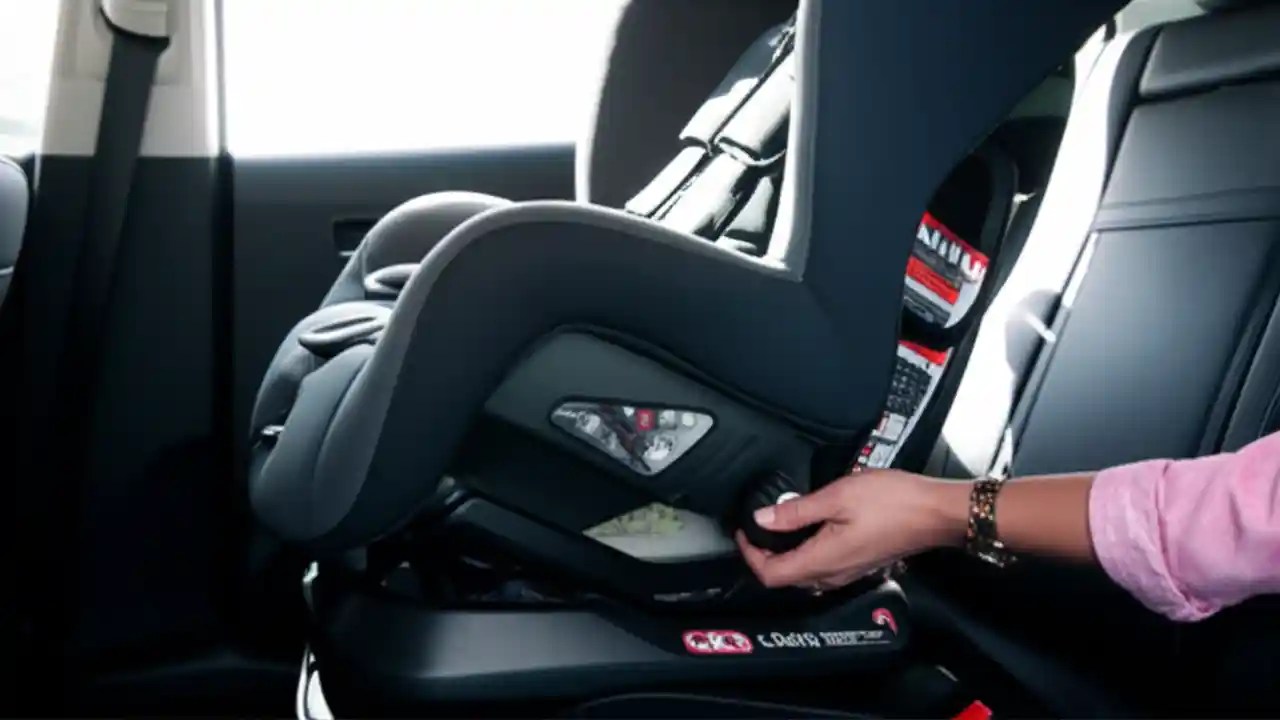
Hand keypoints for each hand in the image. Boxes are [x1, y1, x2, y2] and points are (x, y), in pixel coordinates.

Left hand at [736, 469, 969, 590]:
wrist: (936, 512)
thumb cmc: (895, 503)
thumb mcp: (837, 497)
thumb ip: (796, 511)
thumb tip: (763, 518)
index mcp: (823, 560)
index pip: (771, 575)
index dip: (750, 555)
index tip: (745, 533)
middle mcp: (833, 574)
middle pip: (785, 577)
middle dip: (764, 555)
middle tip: (757, 528)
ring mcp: (848, 572)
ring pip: (803, 574)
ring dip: (785, 554)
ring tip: (778, 526)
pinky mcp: (859, 564)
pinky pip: (822, 567)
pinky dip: (806, 552)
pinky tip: (809, 528)